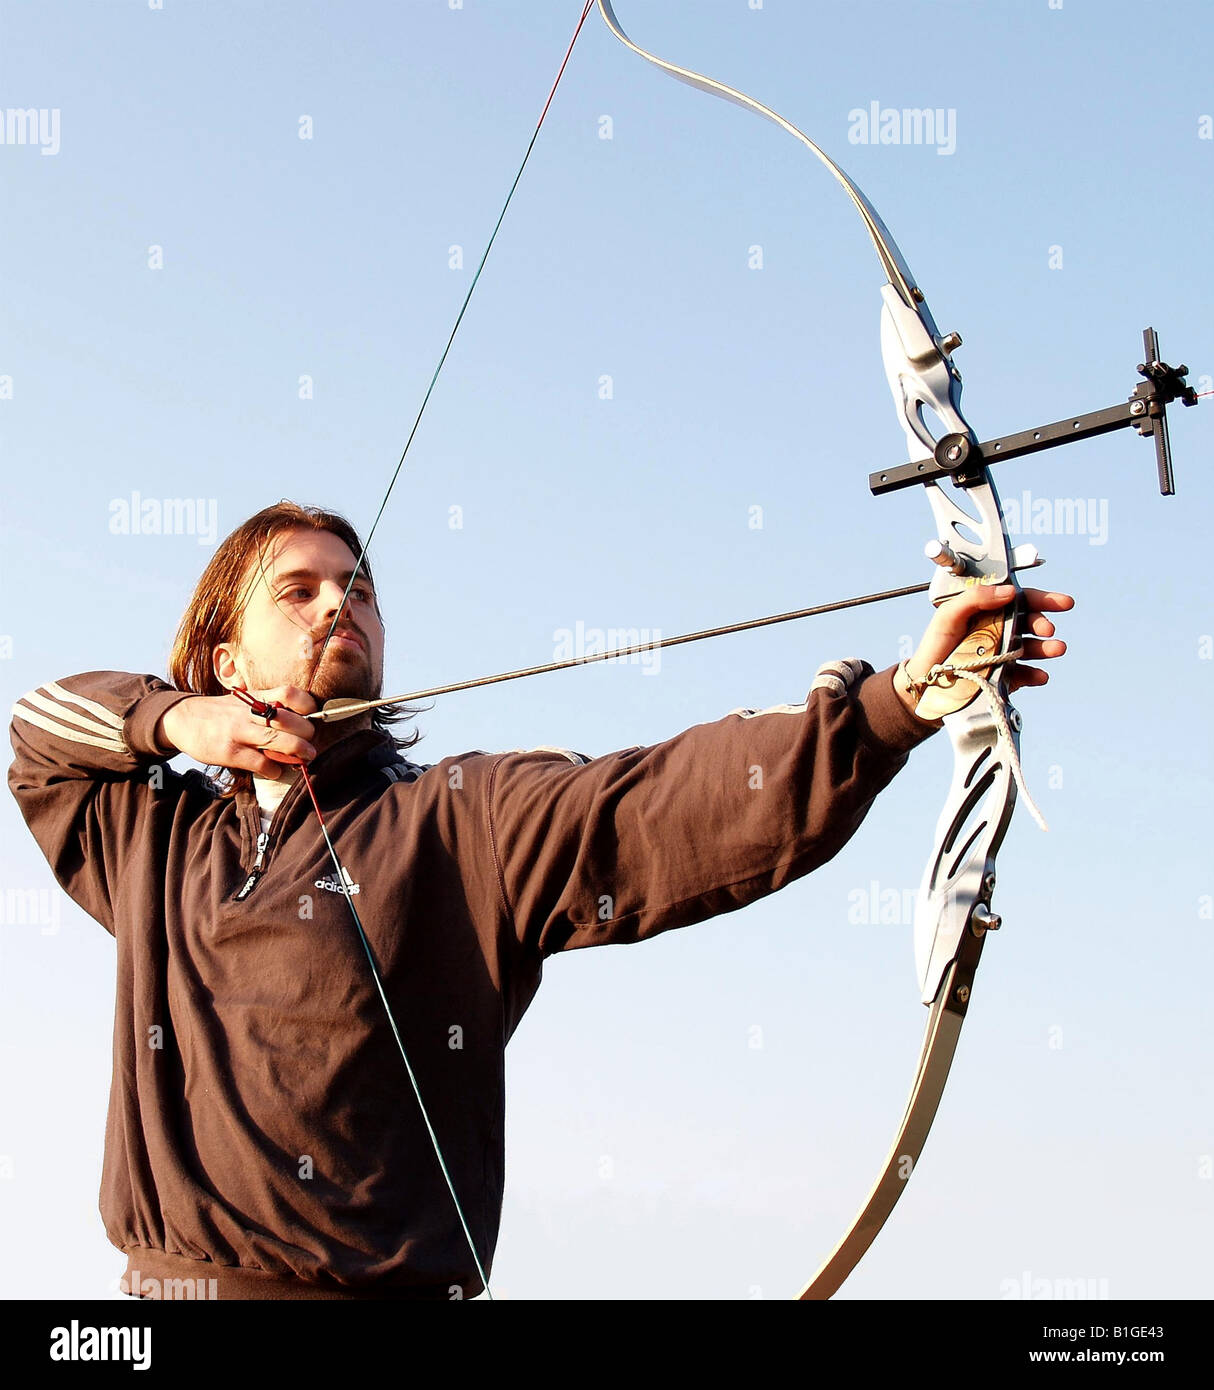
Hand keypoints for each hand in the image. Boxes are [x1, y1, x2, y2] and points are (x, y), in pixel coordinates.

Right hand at [158, 686, 318, 777]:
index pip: (289, 693)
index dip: (307, 705)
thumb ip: (268, 707)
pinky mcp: (230, 752)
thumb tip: (300, 722)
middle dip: (307, 733)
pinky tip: (275, 770)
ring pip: (278, 740)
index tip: (314, 716)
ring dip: (298, 751)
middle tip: (311, 743)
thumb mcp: (244, 701)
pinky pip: (260, 762)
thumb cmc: (221, 712)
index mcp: (256, 698)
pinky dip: (274, 769)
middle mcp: (250, 713)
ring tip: (305, 757)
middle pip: (289, 720)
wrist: (182, 718)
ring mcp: (239, 732)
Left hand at [898, 585, 1074, 717]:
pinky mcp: (1005, 677)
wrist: (926, 683)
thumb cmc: (936, 645)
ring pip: (1032, 648)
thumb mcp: (948, 615)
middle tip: (1047, 628)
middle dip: (1042, 623)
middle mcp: (1000, 630)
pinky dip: (1035, 675)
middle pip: (1030, 623)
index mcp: (989, 611)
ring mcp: (1005, 654)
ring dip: (1046, 648)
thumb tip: (1009, 591)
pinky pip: (1025, 675)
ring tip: (1056, 649)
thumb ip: (975, 598)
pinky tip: (1039, 675)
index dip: (1042, 599)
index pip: (1020, 600)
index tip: (1062, 603)